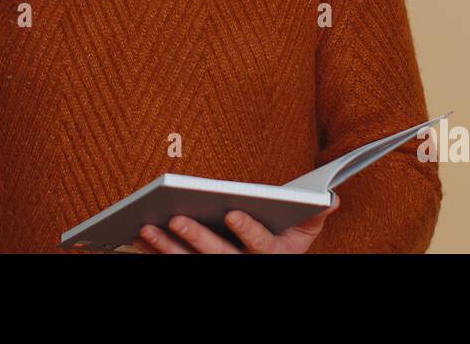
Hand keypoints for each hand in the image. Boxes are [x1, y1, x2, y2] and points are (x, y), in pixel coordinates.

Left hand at [132, 193, 338, 252]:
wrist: (270, 263)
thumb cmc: (284, 238)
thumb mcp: (304, 230)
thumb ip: (314, 213)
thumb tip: (330, 197)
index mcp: (273, 257)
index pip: (260, 247)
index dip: (249, 231)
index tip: (233, 213)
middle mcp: (245, 269)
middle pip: (218, 258)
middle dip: (196, 239)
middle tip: (176, 218)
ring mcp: (220, 272)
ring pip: (190, 265)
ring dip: (165, 249)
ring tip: (146, 228)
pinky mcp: (199, 271)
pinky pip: (173, 266)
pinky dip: (154, 254)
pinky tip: (139, 237)